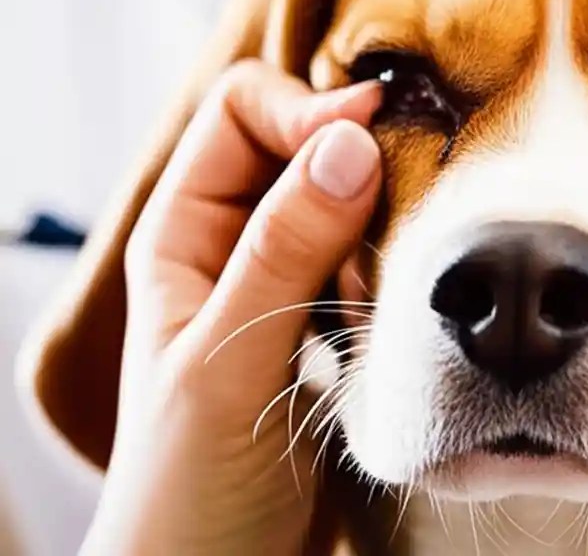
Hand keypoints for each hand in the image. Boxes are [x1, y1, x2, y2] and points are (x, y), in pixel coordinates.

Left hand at [83, 61, 382, 554]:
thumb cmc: (189, 480)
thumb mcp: (227, 363)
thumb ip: (283, 254)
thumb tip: (348, 144)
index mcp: (184, 230)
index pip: (245, 112)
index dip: (306, 110)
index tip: (373, 141)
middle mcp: (237, 239)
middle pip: (307, 144)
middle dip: (359, 168)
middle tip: (397, 218)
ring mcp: (291, 277)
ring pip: (354, 200)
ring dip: (384, 227)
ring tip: (385, 288)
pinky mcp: (337, 317)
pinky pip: (379, 257)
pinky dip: (399, 269)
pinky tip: (396, 315)